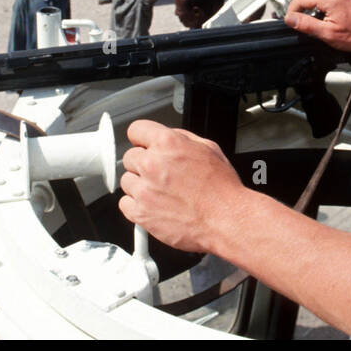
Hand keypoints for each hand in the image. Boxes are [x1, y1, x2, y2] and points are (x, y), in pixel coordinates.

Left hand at [118, 120, 244, 253]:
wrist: (226, 219)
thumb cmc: (222, 188)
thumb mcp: (208, 148)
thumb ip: (182, 138)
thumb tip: (169, 137)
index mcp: (168, 143)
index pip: (136, 130)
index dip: (142, 139)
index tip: (144, 146)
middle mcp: (152, 164)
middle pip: (129, 157)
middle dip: (143, 164)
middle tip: (160, 174)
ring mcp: (144, 190)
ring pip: (126, 181)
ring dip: (140, 185)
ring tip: (161, 192)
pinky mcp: (140, 213)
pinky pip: (124, 204)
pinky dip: (136, 205)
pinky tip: (154, 205)